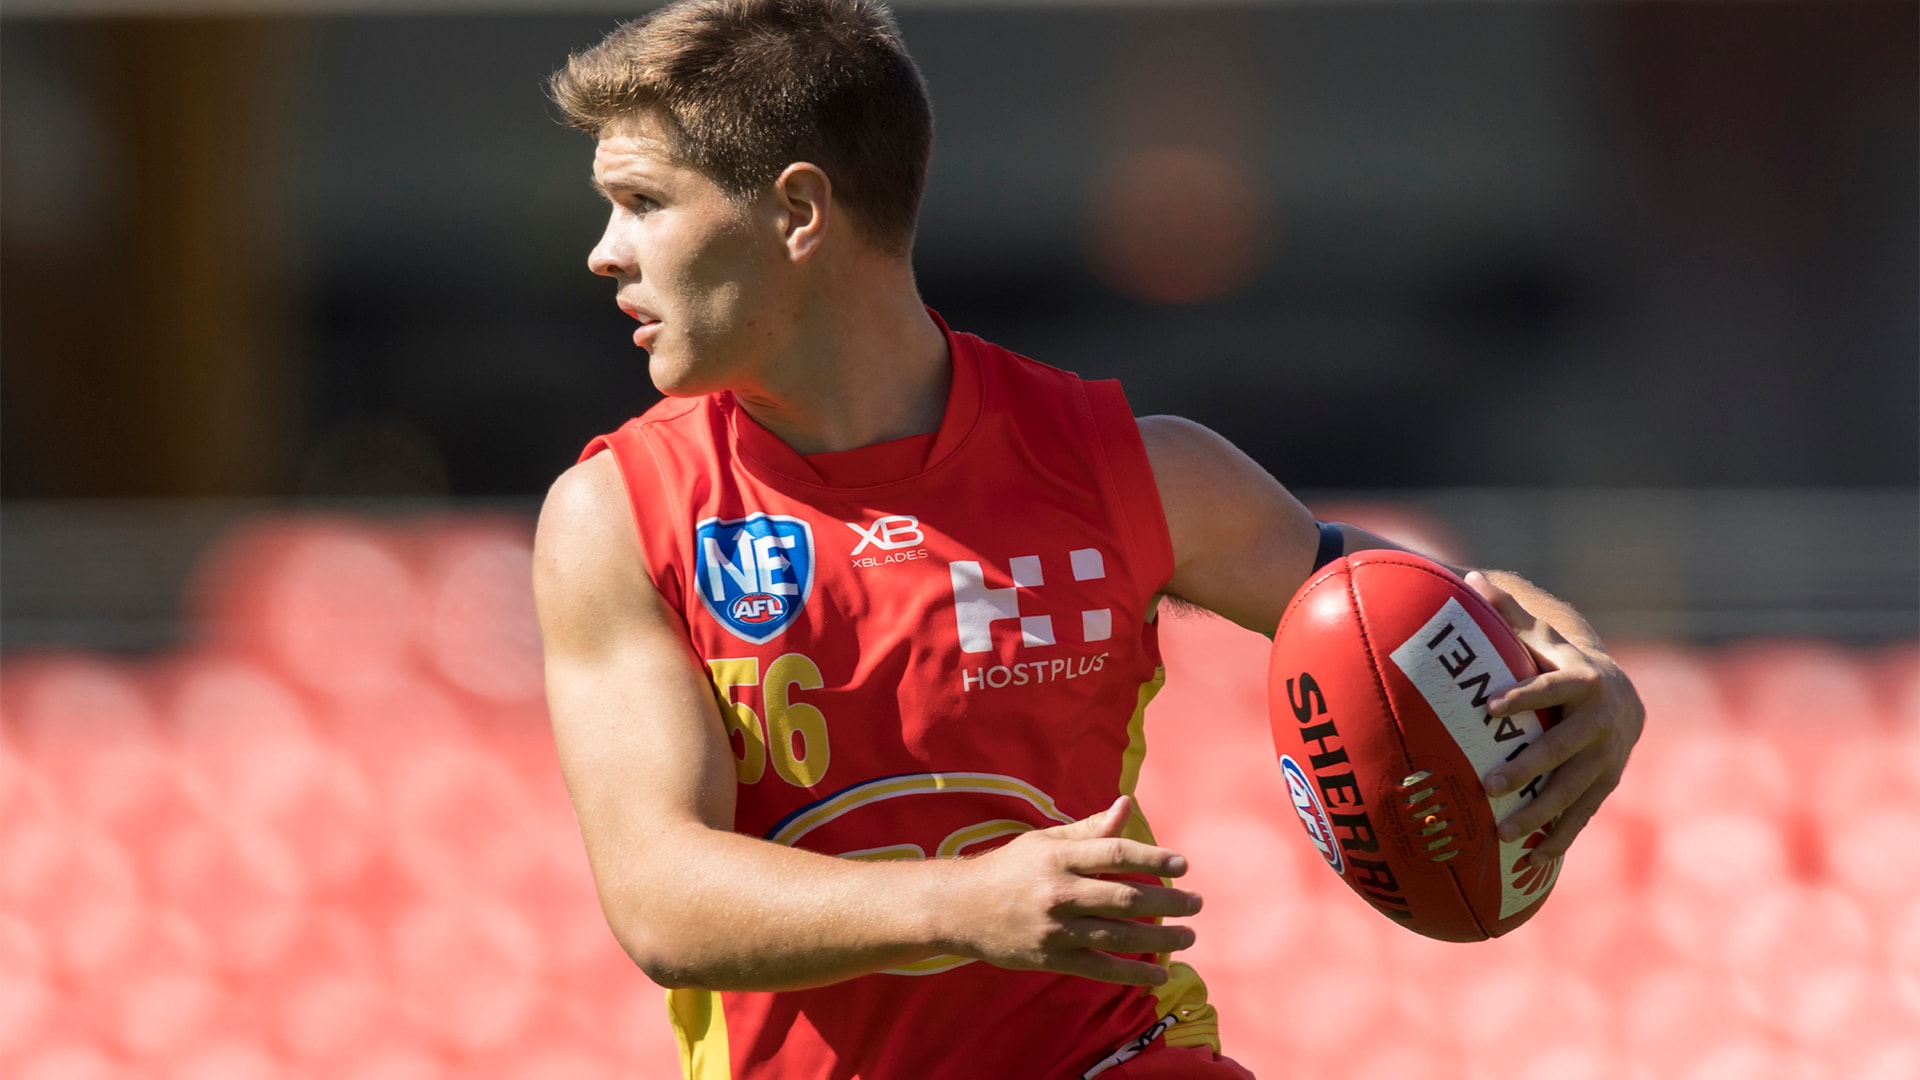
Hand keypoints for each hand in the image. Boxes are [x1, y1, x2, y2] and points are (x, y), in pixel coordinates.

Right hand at [942, 795, 1201, 985]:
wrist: (960, 908)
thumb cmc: (1008, 869)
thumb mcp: (1045, 841)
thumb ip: (1089, 829)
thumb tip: (1127, 805)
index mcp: (1059, 856)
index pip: (1116, 854)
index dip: (1153, 858)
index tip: (1182, 865)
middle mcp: (1059, 891)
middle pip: (1126, 897)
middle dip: (1168, 902)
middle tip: (1196, 903)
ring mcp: (1056, 928)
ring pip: (1119, 935)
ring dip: (1160, 939)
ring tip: (1188, 937)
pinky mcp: (1051, 957)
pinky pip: (1100, 967)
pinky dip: (1132, 973)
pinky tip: (1158, 974)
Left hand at [1464, 571, 1644, 867]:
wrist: (1621, 695)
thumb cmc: (1561, 661)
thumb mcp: (1541, 636)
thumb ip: (1508, 613)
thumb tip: (1470, 577)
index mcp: (1582, 681)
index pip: (1550, 687)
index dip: (1522, 696)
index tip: (1488, 708)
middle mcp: (1600, 722)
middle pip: (1562, 748)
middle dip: (1526, 767)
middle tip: (1486, 784)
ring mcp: (1606, 758)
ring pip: (1572, 790)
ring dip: (1538, 813)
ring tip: (1500, 831)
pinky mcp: (1606, 785)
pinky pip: (1583, 814)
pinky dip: (1560, 836)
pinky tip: (1533, 858)